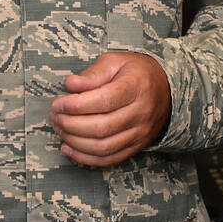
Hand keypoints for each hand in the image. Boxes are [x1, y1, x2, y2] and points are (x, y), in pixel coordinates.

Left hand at [49, 51, 171, 166]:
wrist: (167, 90)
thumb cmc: (137, 73)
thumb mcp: (116, 62)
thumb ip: (93, 73)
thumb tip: (70, 85)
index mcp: (137, 86)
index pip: (103, 101)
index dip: (76, 105)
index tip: (58, 103)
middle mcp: (141, 112)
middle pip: (101, 127)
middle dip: (70, 124)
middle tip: (54, 116)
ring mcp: (140, 133)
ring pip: (103, 147)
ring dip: (74, 141)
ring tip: (59, 129)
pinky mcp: (137, 147)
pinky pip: (109, 159)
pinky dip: (85, 158)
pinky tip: (68, 148)